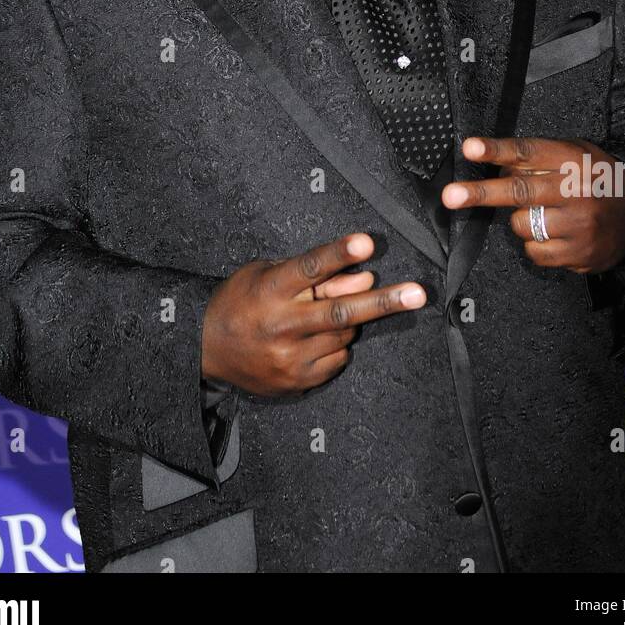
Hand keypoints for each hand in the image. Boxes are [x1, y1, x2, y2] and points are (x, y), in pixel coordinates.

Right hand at [200, 233, 426, 395]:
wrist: (206, 350)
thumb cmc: (241, 302)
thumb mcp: (268, 274)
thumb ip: (315, 276)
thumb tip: (363, 275)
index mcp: (270, 290)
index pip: (310, 267)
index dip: (339, 254)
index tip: (367, 243)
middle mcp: (281, 325)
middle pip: (340, 312)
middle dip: (383, 302)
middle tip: (418, 293)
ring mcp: (290, 358)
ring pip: (344, 335)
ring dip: (348, 322)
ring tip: (322, 315)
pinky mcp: (297, 381)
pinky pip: (337, 359)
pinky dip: (336, 346)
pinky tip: (314, 338)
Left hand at [442, 136, 624, 274]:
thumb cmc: (598, 181)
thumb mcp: (578, 156)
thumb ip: (542, 158)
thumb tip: (499, 166)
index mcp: (574, 161)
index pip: (528, 152)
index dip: (497, 150)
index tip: (470, 148)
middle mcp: (577, 192)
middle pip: (520, 192)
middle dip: (481, 193)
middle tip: (451, 196)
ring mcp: (579, 226)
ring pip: (522, 224)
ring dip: (520, 220)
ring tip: (543, 213)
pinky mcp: (578, 254)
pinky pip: (534, 251)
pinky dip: (535, 244)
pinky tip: (554, 235)